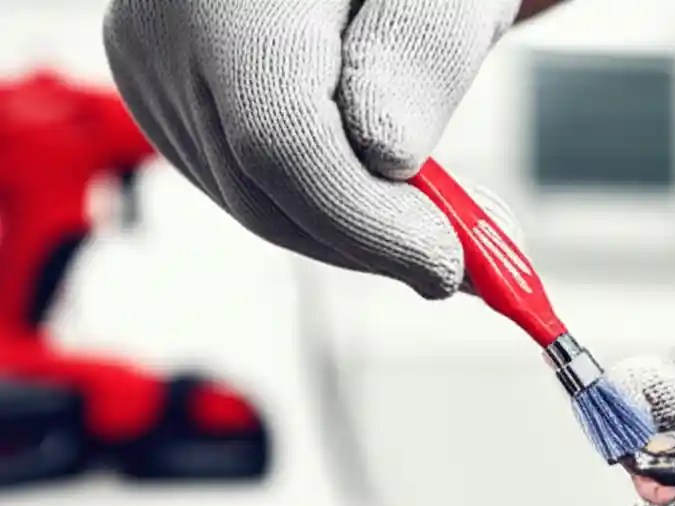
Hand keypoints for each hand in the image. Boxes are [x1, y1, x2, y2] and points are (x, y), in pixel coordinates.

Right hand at [103, 0, 520, 297]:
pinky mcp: (166, 93)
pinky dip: (324, 208)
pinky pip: (244, 183)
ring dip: (356, 233)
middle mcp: (163, 22)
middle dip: (374, 240)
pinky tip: (389, 196)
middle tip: (471, 263)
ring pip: (252, 200)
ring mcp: (152, 62)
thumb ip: (422, 55)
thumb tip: (385, 158)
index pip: (280, 140)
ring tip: (448, 224)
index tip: (450, 263)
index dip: (368, 221)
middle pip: (259, 186)